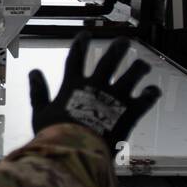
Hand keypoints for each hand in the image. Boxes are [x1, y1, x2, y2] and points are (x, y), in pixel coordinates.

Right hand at [28, 32, 161, 153]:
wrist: (76, 152)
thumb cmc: (55, 135)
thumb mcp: (41, 113)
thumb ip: (38, 92)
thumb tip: (33, 72)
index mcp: (74, 84)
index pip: (77, 57)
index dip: (81, 44)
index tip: (86, 34)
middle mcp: (97, 85)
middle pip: (110, 59)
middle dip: (118, 48)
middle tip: (124, 41)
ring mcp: (116, 97)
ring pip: (132, 74)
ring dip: (139, 67)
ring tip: (143, 65)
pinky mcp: (130, 111)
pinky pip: (146, 99)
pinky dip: (151, 94)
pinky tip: (153, 91)